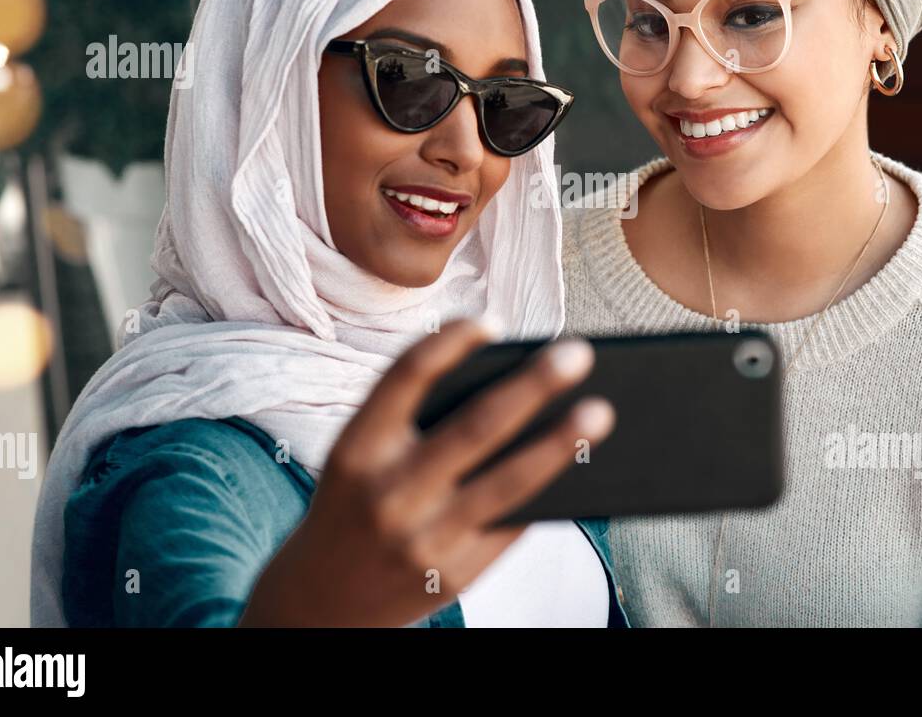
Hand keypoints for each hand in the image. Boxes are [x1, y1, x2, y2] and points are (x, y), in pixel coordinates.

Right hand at [240, 318, 613, 626]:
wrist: (320, 600)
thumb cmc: (354, 504)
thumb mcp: (359, 457)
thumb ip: (411, 421)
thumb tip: (510, 385)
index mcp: (357, 447)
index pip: (406, 377)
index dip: (451, 341)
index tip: (495, 320)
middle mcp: (388, 491)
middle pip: (475, 425)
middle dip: (533, 385)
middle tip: (579, 353)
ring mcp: (424, 538)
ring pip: (509, 481)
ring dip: (561, 443)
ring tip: (600, 411)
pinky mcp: (455, 574)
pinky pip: (512, 523)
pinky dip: (548, 490)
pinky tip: (578, 464)